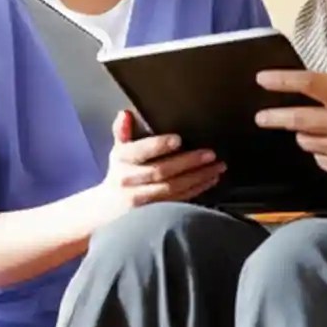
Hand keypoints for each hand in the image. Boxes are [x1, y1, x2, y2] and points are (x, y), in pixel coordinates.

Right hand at [93, 111, 224, 219]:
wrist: (108, 209)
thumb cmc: (120, 173)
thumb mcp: (118, 151)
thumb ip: (123, 132)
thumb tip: (125, 113)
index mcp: (122, 160)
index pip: (140, 152)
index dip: (158, 146)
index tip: (178, 139)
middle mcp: (129, 180)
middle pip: (161, 171)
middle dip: (188, 162)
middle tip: (210, 154)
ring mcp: (142, 199)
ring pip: (173, 188)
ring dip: (198, 177)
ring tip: (217, 167)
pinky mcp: (154, 213)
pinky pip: (179, 200)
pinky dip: (197, 189)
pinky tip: (211, 179)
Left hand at [255, 70, 326, 179]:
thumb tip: (302, 85)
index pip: (307, 84)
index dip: (281, 81)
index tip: (262, 80)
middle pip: (296, 118)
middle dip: (273, 117)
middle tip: (261, 117)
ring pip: (304, 140)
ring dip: (303, 134)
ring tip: (319, 129)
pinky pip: (318, 158)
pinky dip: (320, 151)